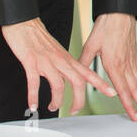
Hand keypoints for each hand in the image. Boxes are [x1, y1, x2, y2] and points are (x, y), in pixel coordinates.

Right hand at [1, 17, 116, 115]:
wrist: (25, 25)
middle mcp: (60, 60)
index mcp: (67, 59)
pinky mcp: (31, 62)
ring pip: (58, 85)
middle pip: (77, 82)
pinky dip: (34, 96)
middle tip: (75, 110)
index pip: (88, 72)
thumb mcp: (58, 53)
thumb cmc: (40, 39)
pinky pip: (34, 82)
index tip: (111, 92)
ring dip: (57, 101)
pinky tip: (33, 105)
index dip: (101, 83)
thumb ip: (65, 65)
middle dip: (78, 99)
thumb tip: (69, 79)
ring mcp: (46, 62)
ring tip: (53, 107)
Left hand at [80, 13, 136, 122]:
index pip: (123, 91)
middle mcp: (126, 65)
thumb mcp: (90, 46)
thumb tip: (76, 75)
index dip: (129, 106)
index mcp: (115, 64)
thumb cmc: (106, 26)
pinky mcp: (134, 57)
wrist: (119, 13)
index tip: (135, 116)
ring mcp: (132, 61)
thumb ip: (84, 63)